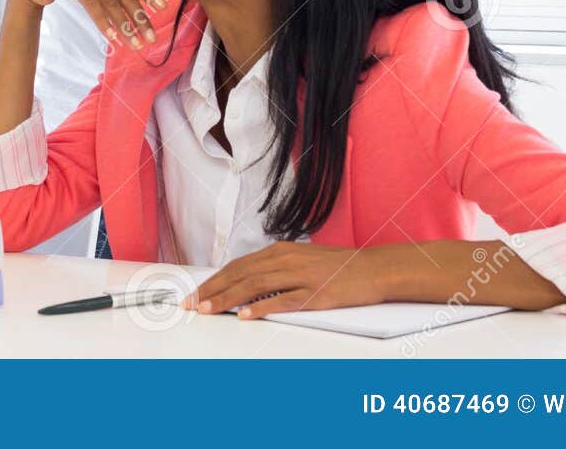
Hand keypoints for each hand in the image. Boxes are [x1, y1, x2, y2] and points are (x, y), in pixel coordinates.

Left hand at [185, 241, 384, 317]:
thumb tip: (247, 288)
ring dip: (228, 297)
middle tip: (192, 303)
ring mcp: (300, 275)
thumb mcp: (301, 263)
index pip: (238, 265)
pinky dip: (262, 307)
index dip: (215, 280)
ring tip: (209, 309)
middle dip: (213, 289)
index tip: (196, 293)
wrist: (373, 269)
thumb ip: (275, 272)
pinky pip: (283, 300)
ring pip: (255, 285)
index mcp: (281, 251)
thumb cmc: (338, 269)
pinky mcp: (315, 293)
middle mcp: (286, 259)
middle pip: (240, 273)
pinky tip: (246, 315)